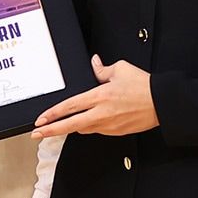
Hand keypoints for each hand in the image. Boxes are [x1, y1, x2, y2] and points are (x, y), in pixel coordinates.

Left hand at [33, 56, 156, 138]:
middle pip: (70, 125)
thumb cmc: (144, 86)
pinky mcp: (116, 132)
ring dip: (72, 126)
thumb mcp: (121, 69)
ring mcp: (108, 125)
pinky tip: (89, 121)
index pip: (69, 107)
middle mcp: (101, 114)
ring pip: (83, 129)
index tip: (40, 119)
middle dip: (51, 130)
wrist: (161, 103)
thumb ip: (102, 69)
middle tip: (37, 134)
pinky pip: (97, 130)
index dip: (52, 114)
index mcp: (99, 96)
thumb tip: (94, 63)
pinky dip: (90, 126)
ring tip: (62, 125)